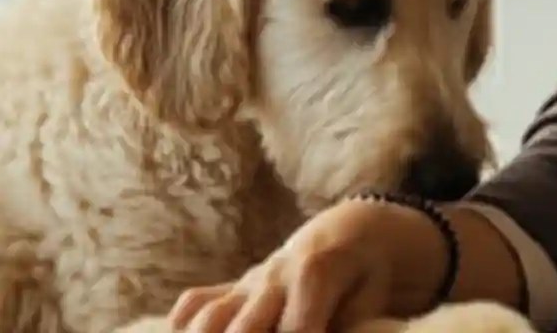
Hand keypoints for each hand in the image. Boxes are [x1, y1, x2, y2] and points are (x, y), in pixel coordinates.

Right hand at [170, 199, 448, 331]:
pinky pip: (195, 302)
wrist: (350, 234)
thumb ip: (352, 324)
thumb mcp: (371, 296)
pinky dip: (184, 324)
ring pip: (210, 315)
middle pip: (244, 327)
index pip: (298, 328)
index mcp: (316, 275)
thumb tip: (335, 332)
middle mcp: (274, 277)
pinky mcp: (233, 288)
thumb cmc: (366, 274)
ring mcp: (249, 282)